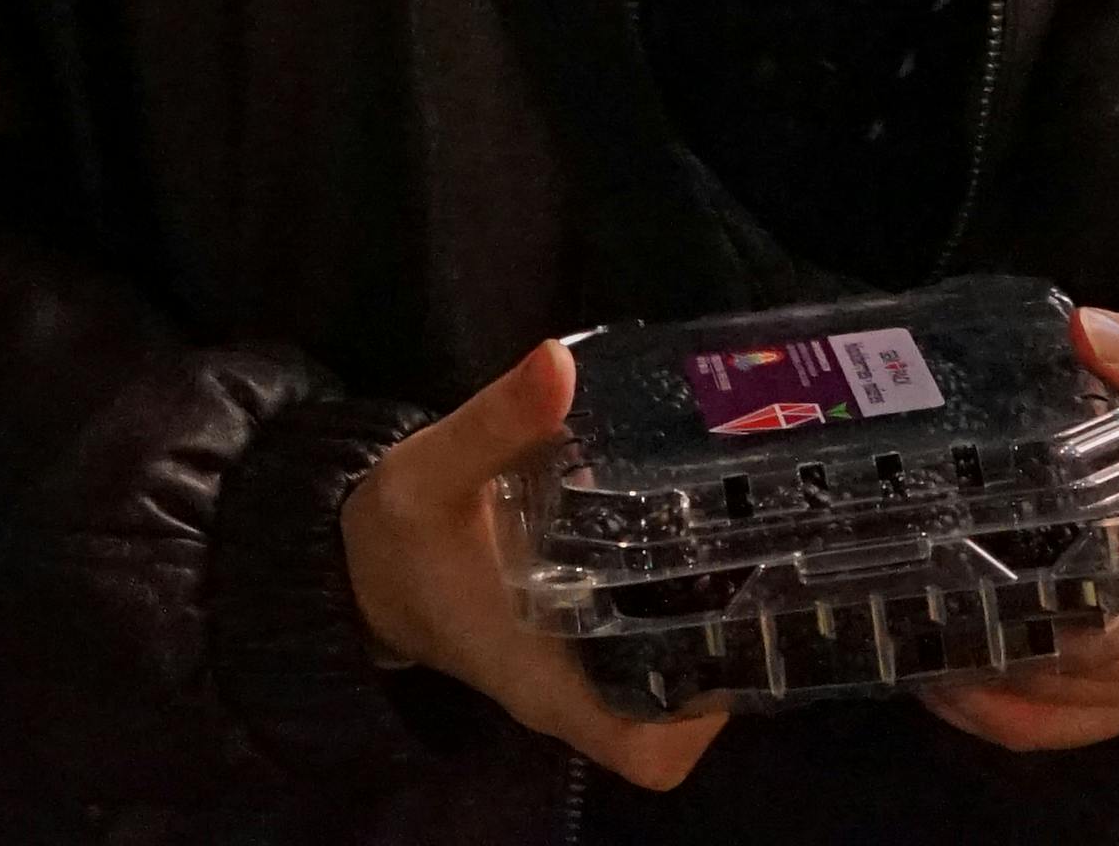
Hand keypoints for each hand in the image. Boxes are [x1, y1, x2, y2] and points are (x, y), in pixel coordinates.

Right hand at [341, 337, 723, 794]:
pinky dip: (674, 598)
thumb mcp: (433, 474)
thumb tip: (558, 361)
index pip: (646, 757)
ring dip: (708, 619)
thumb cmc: (394, 538)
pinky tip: (696, 528)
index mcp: (544, 686)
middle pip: (679, 715)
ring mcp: (575, 669)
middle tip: (760, 556)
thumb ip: (495, 422)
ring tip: (744, 533)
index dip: (704, 721)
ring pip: (667, 675)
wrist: (358, 561)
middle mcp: (571, 693)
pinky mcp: (574, 636)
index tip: (731, 639)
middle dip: (727, 650)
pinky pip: (642, 640)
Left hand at [918, 311, 1118, 756]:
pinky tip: (944, 645)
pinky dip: (1005, 694)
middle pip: (1080, 698)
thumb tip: (1084, 330)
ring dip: (983, 692)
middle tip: (899, 607)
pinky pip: (1067, 715)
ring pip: (1062, 725)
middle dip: (990, 665)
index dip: (1052, 631)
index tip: (968, 590)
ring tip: (901, 631)